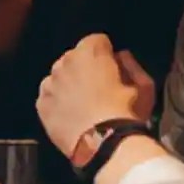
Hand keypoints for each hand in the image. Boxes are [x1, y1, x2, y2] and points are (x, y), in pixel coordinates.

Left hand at [37, 35, 151, 157]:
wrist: (101, 143)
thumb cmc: (126, 111)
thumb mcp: (143, 85)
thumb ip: (131, 64)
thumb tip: (120, 55)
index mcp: (90, 52)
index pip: (96, 41)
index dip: (106, 54)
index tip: (111, 68)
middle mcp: (64, 63)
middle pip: (73, 58)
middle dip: (84, 67)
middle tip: (96, 87)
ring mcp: (49, 84)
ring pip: (58, 77)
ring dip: (68, 84)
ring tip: (82, 103)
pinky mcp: (40, 104)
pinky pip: (49, 97)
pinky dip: (57, 102)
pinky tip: (70, 114)